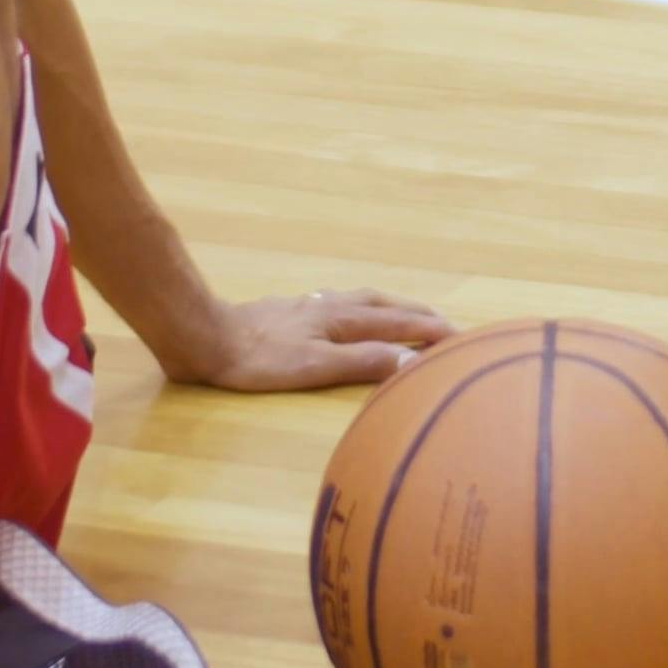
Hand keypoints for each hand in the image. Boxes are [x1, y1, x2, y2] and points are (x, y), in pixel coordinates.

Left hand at [173, 288, 455, 390]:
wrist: (204, 335)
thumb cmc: (257, 359)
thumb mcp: (313, 366)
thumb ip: (361, 361)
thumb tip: (409, 359)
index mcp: (341, 319)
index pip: (398, 323)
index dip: (431, 331)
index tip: (463, 338)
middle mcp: (330, 307)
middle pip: (385, 305)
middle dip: (418, 313)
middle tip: (446, 325)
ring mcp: (309, 307)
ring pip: (363, 302)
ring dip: (392, 308)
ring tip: (407, 314)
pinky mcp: (289, 312)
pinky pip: (340, 306)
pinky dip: (362, 309)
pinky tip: (348, 316)